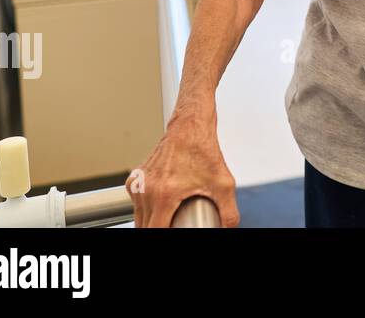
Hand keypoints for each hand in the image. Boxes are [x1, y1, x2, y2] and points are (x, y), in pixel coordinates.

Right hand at [127, 110, 238, 227]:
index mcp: (164, 194)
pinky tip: (161, 207)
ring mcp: (138, 184)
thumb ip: (229, 212)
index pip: (154, 231)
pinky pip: (136, 203)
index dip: (164, 236)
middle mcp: (146, 190)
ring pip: (138, 216)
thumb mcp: (223, 185)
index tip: (175, 231)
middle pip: (144, 227)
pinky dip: (146, 209)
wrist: (190, 128)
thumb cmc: (203, 151)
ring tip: (170, 220)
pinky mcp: (134, 180)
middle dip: (160, 229)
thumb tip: (229, 228)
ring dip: (151, 222)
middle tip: (177, 224)